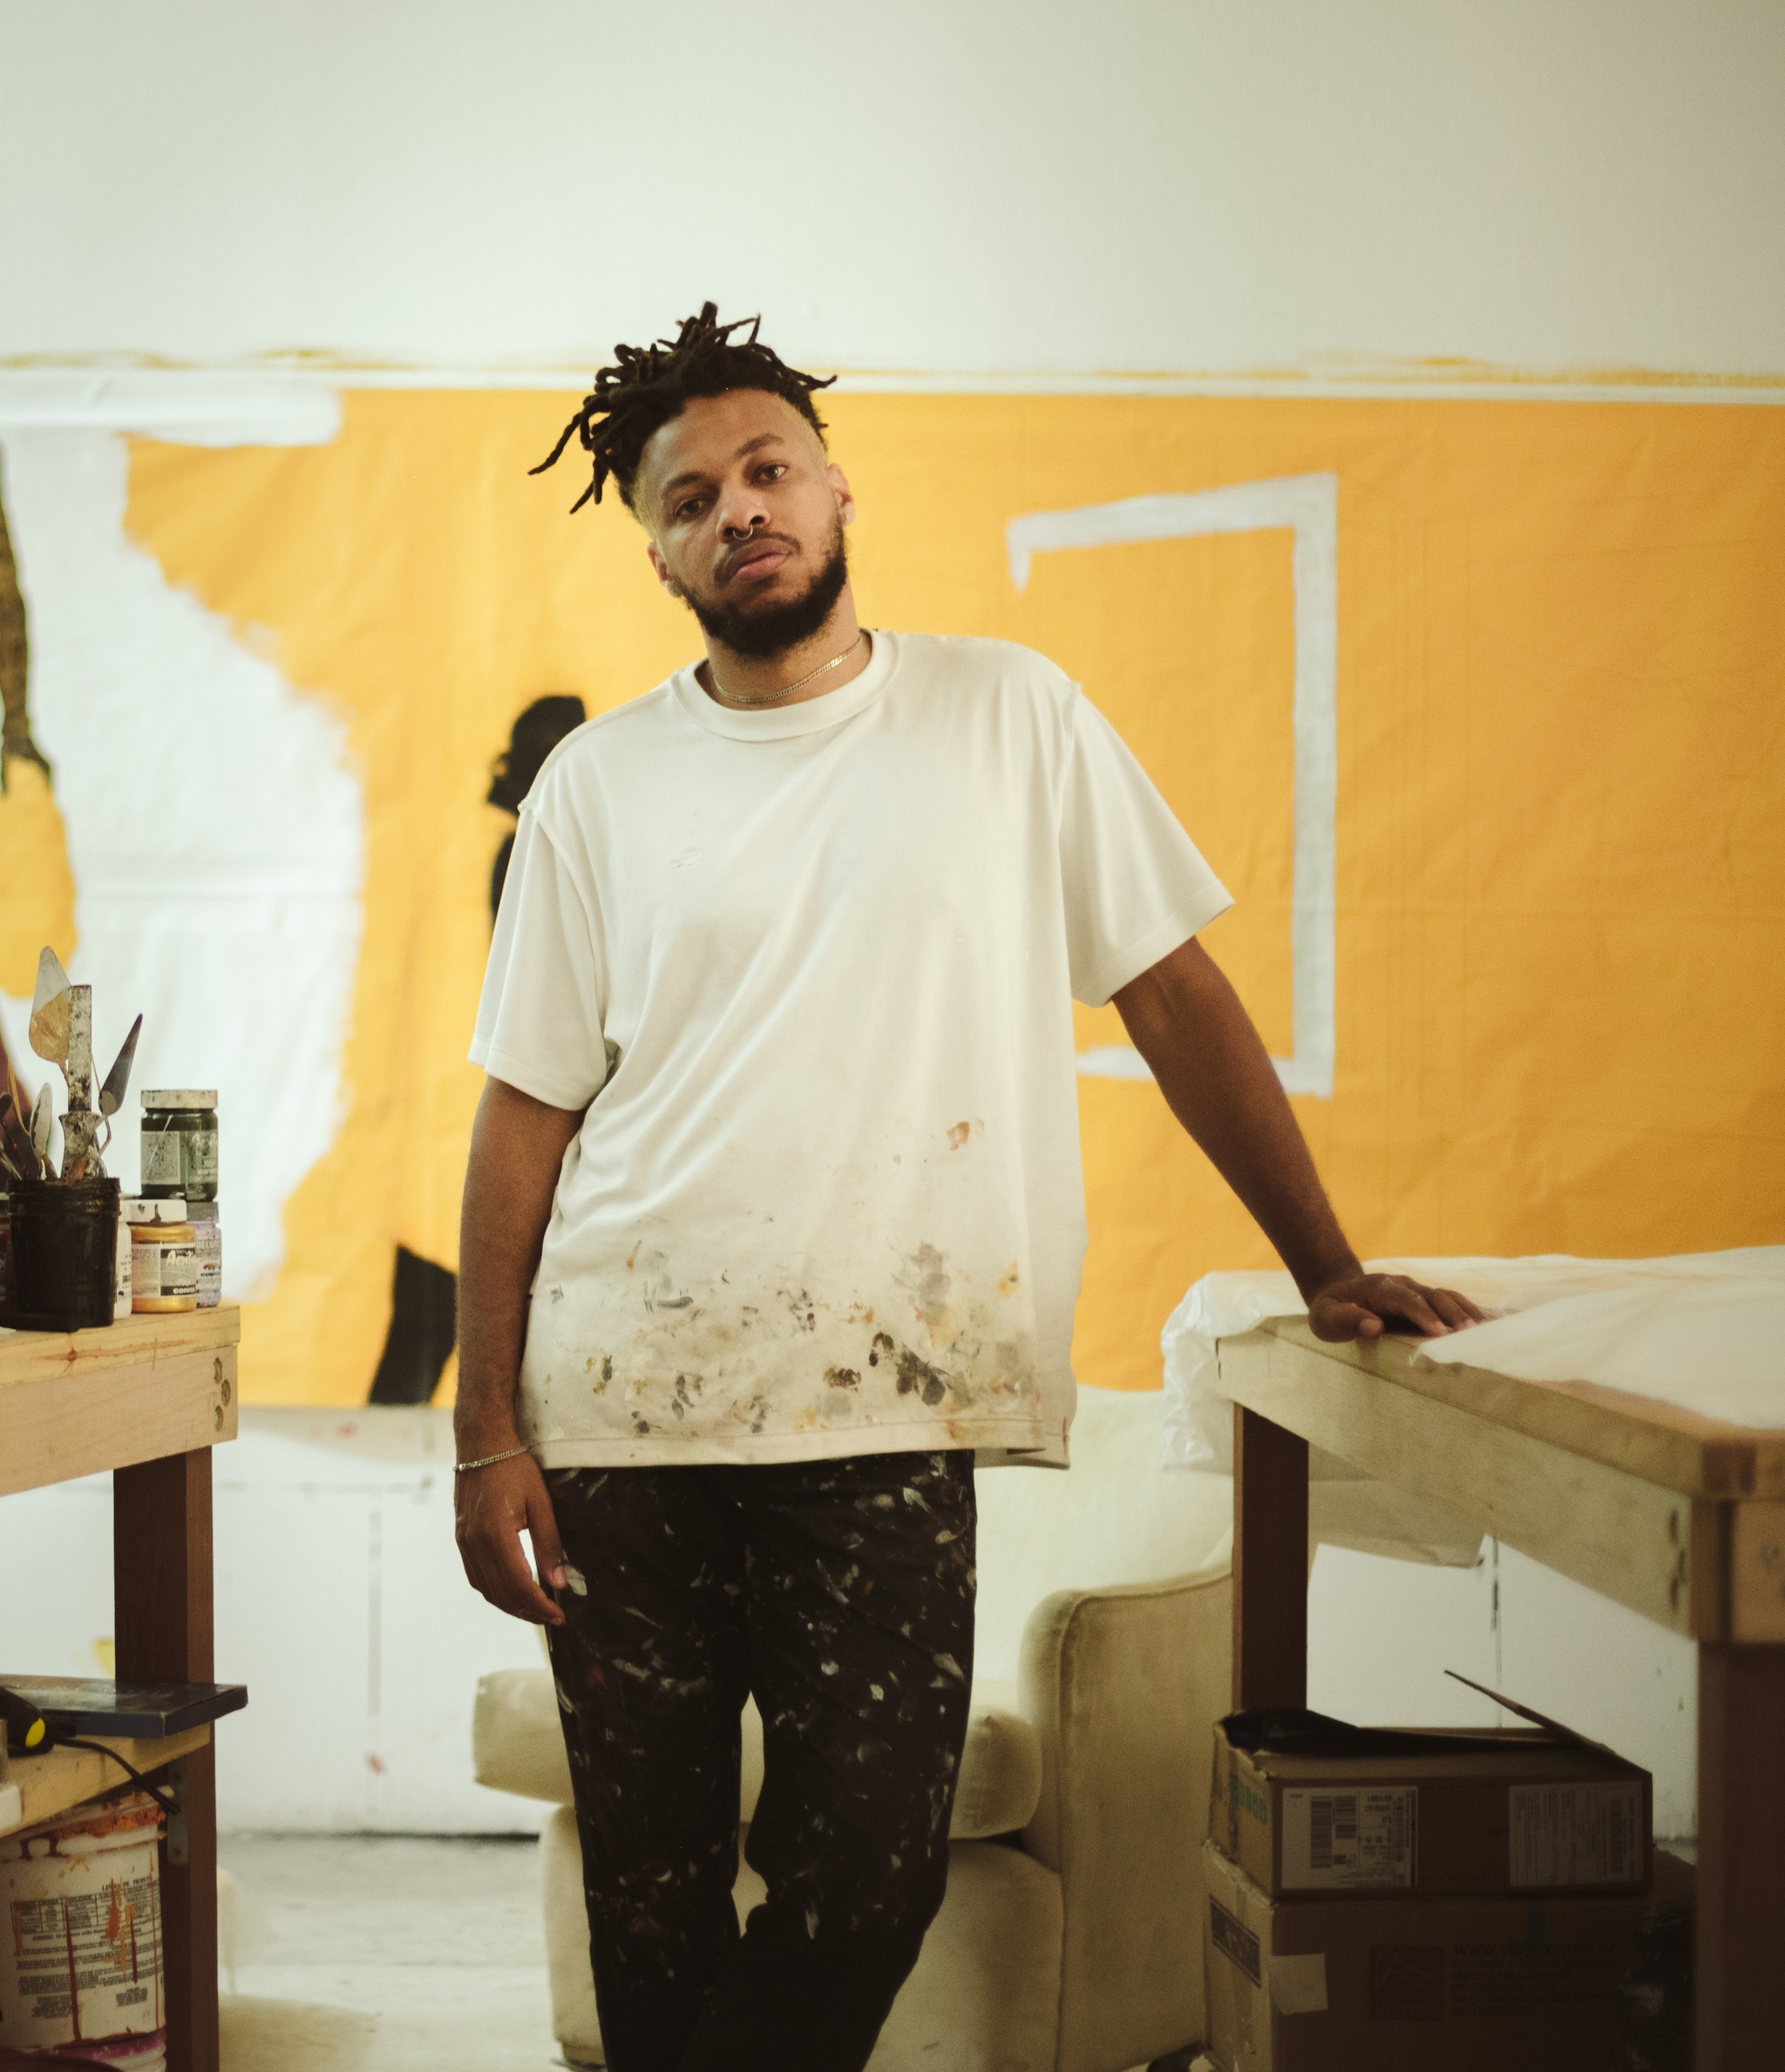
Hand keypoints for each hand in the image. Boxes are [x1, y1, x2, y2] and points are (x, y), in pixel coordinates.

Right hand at [454, 1450, 567, 1625]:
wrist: (482, 1445)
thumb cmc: (514, 1468)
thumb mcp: (540, 1503)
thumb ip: (549, 1544)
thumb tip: (558, 1582)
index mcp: (496, 1536)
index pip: (520, 1586)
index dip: (540, 1606)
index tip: (559, 1616)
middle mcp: (475, 1544)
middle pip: (501, 1594)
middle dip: (528, 1611)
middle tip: (551, 1617)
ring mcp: (464, 1542)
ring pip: (486, 1589)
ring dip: (510, 1605)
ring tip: (534, 1609)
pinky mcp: (461, 1538)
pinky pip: (475, 1576)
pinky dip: (494, 1591)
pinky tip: (510, 1592)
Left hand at [1306, 1271, 1483, 1343]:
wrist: (1338, 1294)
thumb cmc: (1331, 1310)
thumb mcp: (1326, 1317)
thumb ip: (1346, 1320)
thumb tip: (1373, 1326)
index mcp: (1378, 1288)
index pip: (1404, 1299)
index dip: (1422, 1314)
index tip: (1439, 1331)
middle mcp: (1401, 1285)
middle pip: (1430, 1295)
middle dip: (1450, 1313)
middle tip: (1469, 1332)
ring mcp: (1415, 1290)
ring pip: (1444, 1295)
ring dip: (1463, 1310)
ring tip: (1482, 1329)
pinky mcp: (1424, 1299)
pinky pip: (1449, 1301)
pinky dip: (1467, 1309)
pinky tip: (1486, 1322)